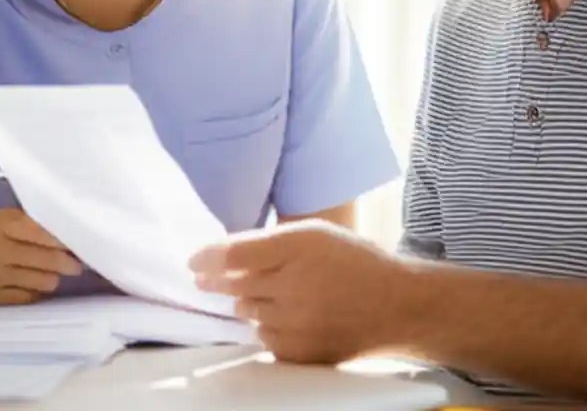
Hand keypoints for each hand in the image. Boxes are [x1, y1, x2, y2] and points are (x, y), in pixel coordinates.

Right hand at [0, 208, 82, 304]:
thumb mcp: (8, 222)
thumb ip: (36, 225)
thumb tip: (74, 235)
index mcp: (3, 224)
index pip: (40, 231)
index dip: (62, 239)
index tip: (80, 242)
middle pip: (46, 259)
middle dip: (68, 263)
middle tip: (77, 265)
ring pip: (42, 282)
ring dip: (53, 278)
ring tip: (53, 274)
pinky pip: (28, 297)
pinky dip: (36, 291)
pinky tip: (35, 285)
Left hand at [190, 220, 411, 364]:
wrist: (394, 306)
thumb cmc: (352, 263)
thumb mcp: (315, 235)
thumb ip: (270, 241)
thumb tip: (222, 253)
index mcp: (299, 246)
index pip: (236, 254)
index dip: (207, 258)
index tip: (192, 262)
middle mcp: (294, 284)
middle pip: (235, 285)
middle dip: (217, 281)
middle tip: (205, 279)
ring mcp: (296, 322)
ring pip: (248, 312)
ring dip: (249, 303)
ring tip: (273, 294)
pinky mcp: (300, 350)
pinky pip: (265, 337)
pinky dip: (269, 327)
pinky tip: (290, 316)